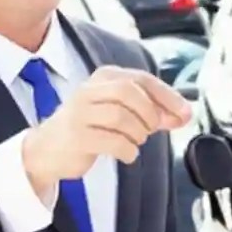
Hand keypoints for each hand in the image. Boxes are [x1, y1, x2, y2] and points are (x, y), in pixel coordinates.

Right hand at [21, 66, 191, 193]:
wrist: (46, 150)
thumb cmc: (89, 128)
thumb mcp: (120, 113)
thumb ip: (151, 111)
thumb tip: (184, 114)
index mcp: (103, 78)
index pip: (142, 79)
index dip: (167, 96)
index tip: (186, 113)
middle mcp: (89, 90)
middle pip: (130, 92)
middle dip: (150, 113)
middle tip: (151, 130)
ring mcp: (80, 113)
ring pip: (122, 117)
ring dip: (138, 134)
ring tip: (134, 141)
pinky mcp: (76, 137)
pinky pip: (113, 141)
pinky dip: (128, 150)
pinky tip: (126, 153)